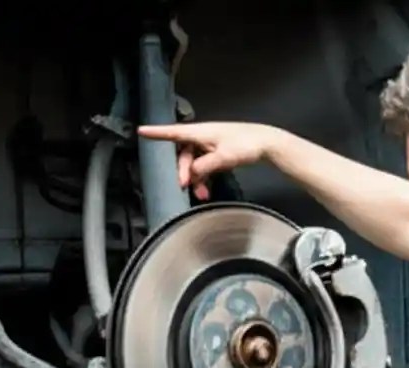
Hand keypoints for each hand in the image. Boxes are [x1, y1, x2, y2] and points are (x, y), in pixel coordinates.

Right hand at [136, 122, 283, 200]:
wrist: (267, 144)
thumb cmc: (246, 144)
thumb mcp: (224, 157)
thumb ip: (205, 165)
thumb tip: (192, 173)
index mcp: (201, 132)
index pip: (174, 132)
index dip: (157, 133)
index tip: (141, 132)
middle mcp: (203, 137)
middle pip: (184, 155)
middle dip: (184, 171)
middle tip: (186, 186)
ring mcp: (210, 145)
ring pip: (194, 163)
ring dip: (196, 179)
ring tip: (202, 195)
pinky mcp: (218, 153)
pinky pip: (204, 166)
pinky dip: (204, 178)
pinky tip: (207, 190)